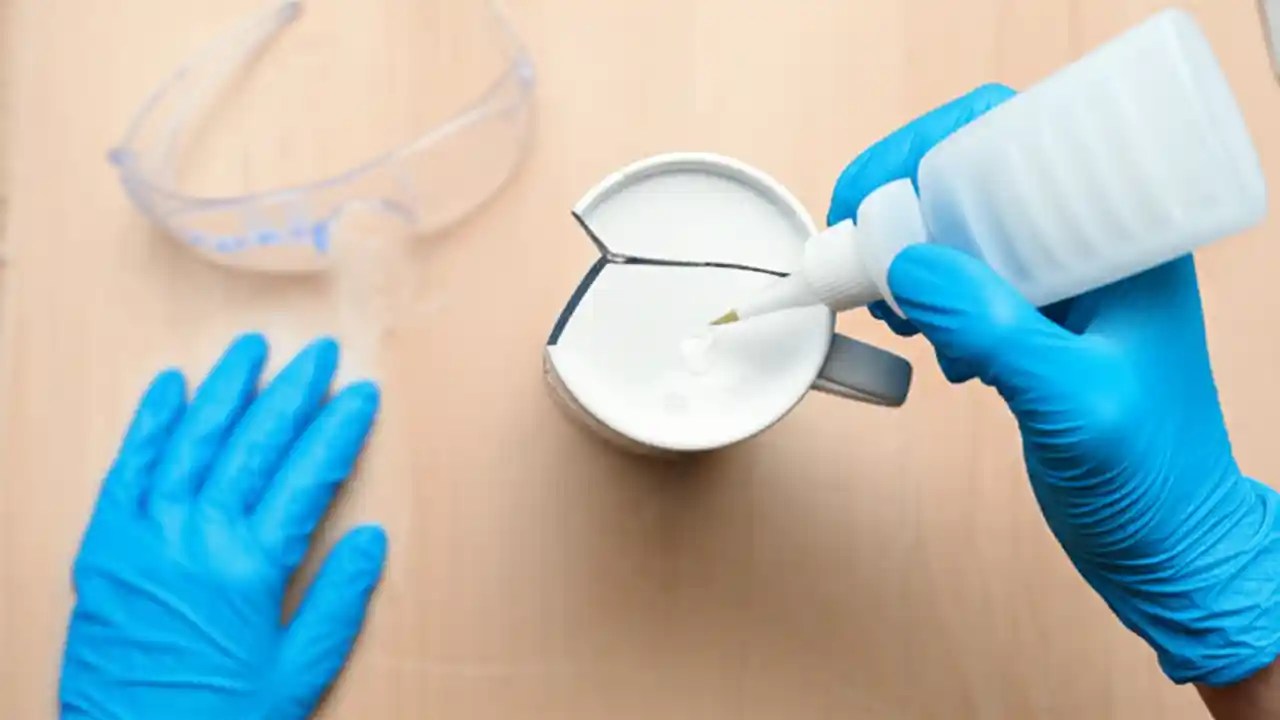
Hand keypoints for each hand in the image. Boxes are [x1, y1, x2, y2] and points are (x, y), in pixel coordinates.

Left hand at [59, 335, 385, 718]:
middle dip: (292, 393)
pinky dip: (148, 424)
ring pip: (192, 441)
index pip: (308, 475)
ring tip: (252, 349)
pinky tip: (169, 387)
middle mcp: (198, 536)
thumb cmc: (224, 716)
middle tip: (319, 354)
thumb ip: (338, 600)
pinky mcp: (105, 545)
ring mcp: (146, 535)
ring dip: (226, 390)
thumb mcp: (299, 671)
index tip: (360, 394)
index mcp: (252, 566)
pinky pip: (127, 469)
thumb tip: (373, 539)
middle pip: (254, 444)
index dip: (339, 429)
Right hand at [829, 84, 1279, 685]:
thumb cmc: (1152, 480)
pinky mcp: (1037, 320)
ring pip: (963, 229)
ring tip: (896, 309)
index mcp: (1125, 236)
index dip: (932, 148)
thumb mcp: (1072, 402)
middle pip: (978, 176)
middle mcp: (1093, 244)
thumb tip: (906, 265)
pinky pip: (964, 279)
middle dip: (905, 206)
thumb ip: (994, 329)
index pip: (1019, 141)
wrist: (1169, 548)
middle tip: (865, 258)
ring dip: (909, 256)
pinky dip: (925, 297)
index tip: (867, 195)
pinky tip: (926, 336)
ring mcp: (1064, 282)